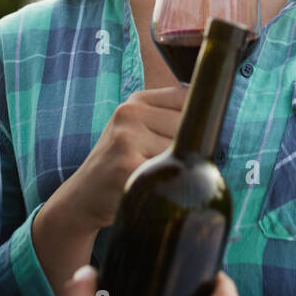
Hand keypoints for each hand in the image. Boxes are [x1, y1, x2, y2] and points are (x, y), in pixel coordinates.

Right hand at [60, 86, 187, 230]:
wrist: (82, 197)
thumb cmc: (118, 163)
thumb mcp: (135, 130)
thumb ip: (166, 118)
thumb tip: (213, 115)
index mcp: (135, 102)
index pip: (185, 98)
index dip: (196, 120)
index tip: (196, 135)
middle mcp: (129, 114)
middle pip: (187, 126)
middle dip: (185, 149)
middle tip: (163, 165)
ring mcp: (127, 138)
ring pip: (180, 151)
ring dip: (176, 169)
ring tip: (153, 175)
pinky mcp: (127, 165)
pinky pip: (167, 172)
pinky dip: (166, 183)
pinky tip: (148, 186)